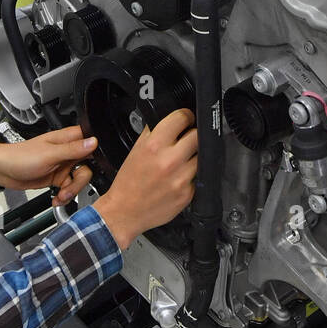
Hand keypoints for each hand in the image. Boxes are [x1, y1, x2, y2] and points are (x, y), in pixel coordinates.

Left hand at [0, 126, 96, 205]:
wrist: (2, 171)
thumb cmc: (20, 157)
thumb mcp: (49, 154)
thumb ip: (73, 150)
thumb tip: (94, 141)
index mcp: (67, 140)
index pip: (91, 142)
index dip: (96, 154)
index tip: (91, 165)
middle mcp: (67, 152)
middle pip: (89, 166)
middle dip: (80, 181)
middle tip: (69, 187)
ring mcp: (62, 165)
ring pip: (79, 179)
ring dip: (72, 191)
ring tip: (61, 195)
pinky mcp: (57, 178)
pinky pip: (69, 188)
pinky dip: (64, 196)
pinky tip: (56, 198)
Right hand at [92, 109, 196, 249]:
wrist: (125, 211)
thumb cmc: (128, 182)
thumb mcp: (136, 149)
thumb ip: (155, 131)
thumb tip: (172, 119)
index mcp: (155, 145)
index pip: (182, 118)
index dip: (186, 116)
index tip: (186, 120)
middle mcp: (170, 161)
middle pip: (198, 135)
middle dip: (193, 135)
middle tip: (186, 139)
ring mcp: (181, 178)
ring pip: (202, 156)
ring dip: (194, 156)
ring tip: (181, 160)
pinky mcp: (188, 194)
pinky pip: (198, 176)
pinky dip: (191, 175)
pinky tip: (178, 177)